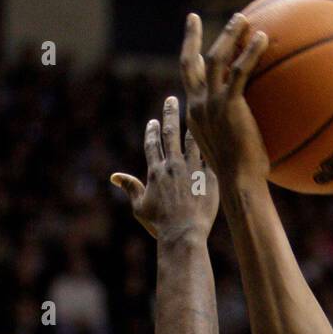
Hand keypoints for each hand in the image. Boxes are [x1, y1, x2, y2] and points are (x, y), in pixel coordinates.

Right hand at [110, 95, 218, 240]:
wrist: (184, 234)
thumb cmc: (160, 224)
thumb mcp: (140, 207)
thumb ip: (130, 188)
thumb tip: (114, 177)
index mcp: (155, 171)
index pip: (152, 144)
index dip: (151, 131)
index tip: (153, 121)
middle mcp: (173, 165)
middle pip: (171, 133)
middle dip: (170, 114)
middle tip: (171, 99)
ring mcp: (192, 170)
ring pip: (193, 140)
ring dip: (193, 125)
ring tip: (197, 112)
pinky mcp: (209, 177)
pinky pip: (211, 156)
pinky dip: (213, 144)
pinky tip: (218, 133)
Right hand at [179, 11, 270, 185]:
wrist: (239, 184)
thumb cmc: (241, 177)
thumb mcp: (231, 150)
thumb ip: (233, 133)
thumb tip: (254, 129)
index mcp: (195, 116)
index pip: (189, 82)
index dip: (189, 62)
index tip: (191, 48)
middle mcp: (198, 106)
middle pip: (188, 63)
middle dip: (189, 38)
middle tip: (193, 19)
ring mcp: (211, 104)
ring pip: (215, 58)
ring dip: (228, 35)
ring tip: (242, 19)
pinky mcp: (229, 105)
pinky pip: (239, 70)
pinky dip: (250, 52)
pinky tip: (263, 38)